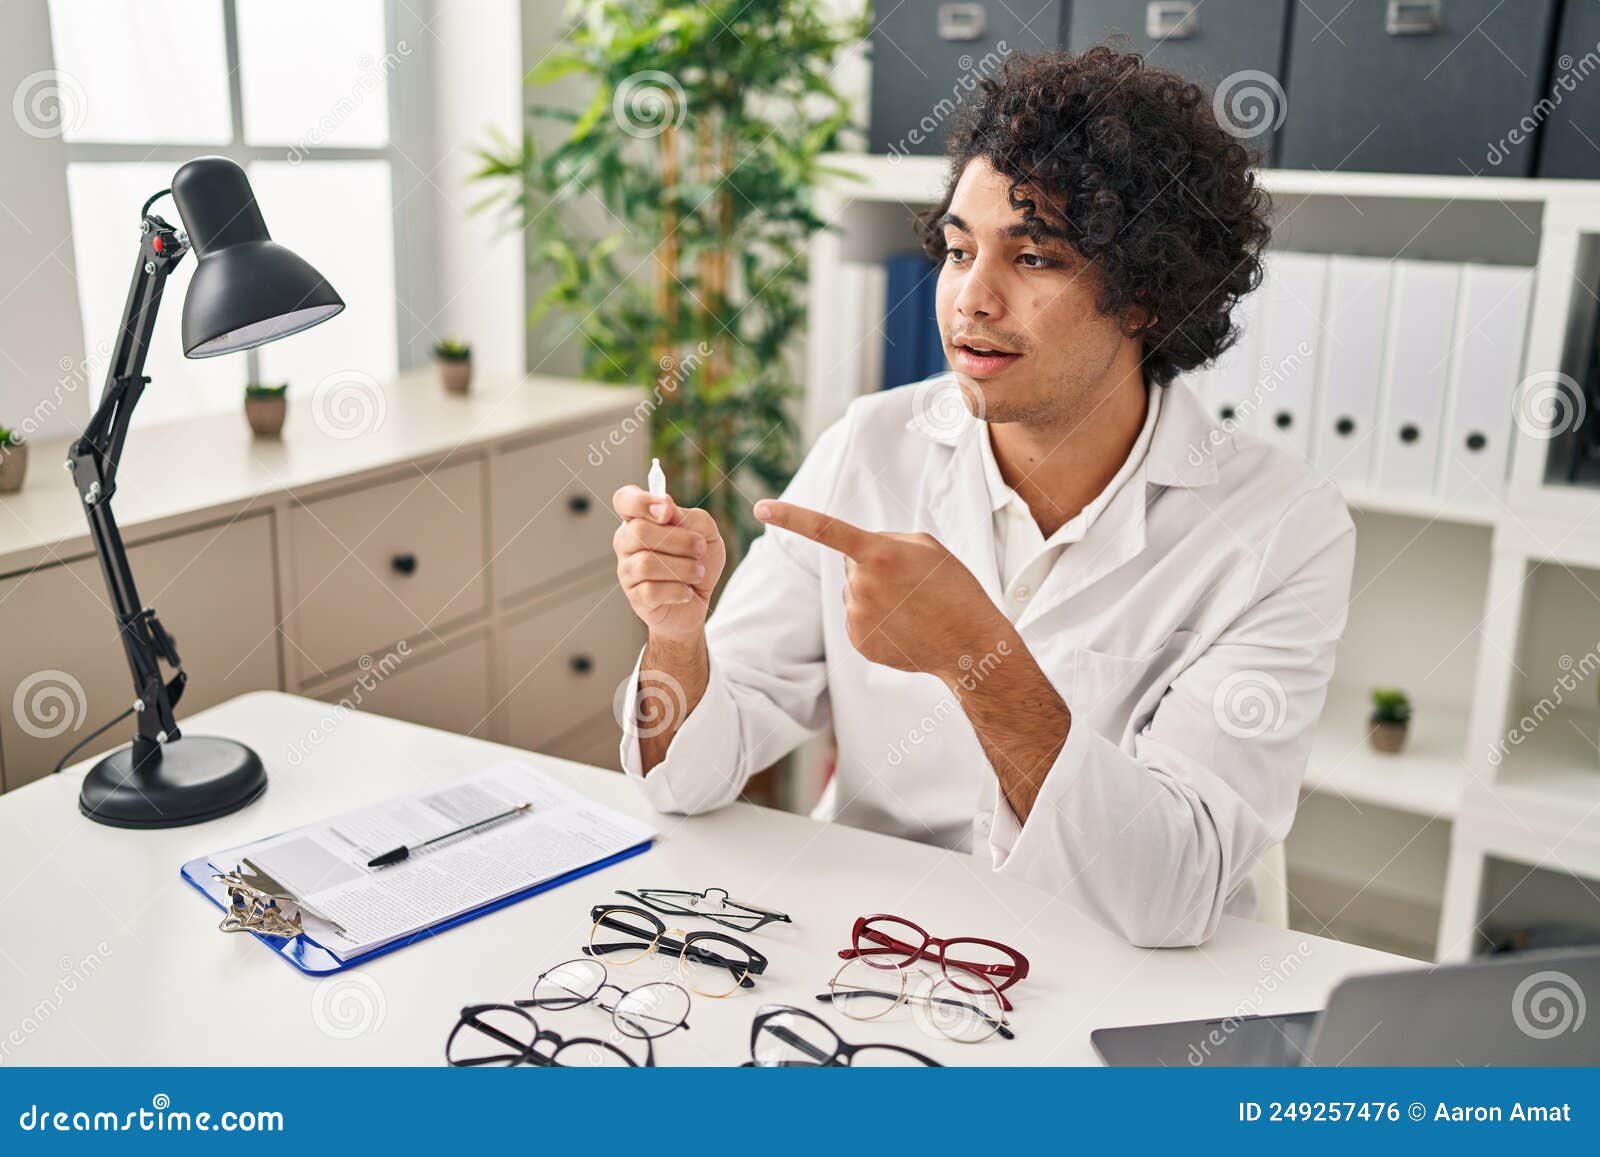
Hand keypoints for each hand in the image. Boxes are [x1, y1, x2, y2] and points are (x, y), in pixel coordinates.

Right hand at [613, 486, 726, 642]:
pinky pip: (652, 591)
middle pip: (639, 531)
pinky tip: (687, 592)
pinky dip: (678, 591)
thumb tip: (665, 507)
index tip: (667, 511)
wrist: (701, 599)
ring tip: (698, 573)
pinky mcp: (636, 597)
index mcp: (640, 519)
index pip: (624, 500)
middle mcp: (627, 542)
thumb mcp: (705, 532)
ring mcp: (627, 570)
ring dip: (683, 568)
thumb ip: (687, 516)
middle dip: (679, 540)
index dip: (641, 501)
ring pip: (647, 563)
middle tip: (700, 548)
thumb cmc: (699, 560)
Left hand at [754, 499, 1009, 681]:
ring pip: (855, 594)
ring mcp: (856, 616)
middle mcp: (860, 585)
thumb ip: (885, 541)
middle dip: (875, 568)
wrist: (970, 645)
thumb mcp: (926, 547)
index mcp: (877, 553)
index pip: (825, 529)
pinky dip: (878, 621)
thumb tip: (855, 557)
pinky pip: (859, 620)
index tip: (760, 507)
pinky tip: (905, 627)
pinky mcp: (858, 642)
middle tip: (912, 584)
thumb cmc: (954, 589)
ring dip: (878, 596)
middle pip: (852, 566)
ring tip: (913, 608)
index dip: (790, 516)